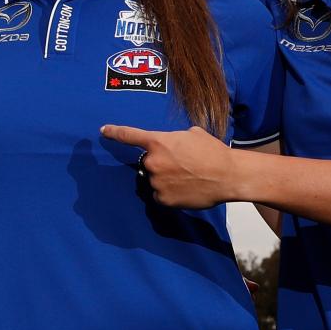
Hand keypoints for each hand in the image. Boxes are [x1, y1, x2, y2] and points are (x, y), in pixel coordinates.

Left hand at [100, 125, 238, 208]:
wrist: (228, 175)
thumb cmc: (212, 151)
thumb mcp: (192, 134)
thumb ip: (174, 139)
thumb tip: (172, 144)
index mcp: (158, 143)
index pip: (129, 136)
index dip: (114, 132)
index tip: (103, 130)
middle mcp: (152, 162)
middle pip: (148, 163)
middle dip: (160, 164)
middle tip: (182, 165)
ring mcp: (156, 182)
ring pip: (155, 180)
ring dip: (166, 179)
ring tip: (188, 178)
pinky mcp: (163, 199)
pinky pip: (161, 195)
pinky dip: (170, 193)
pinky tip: (186, 189)